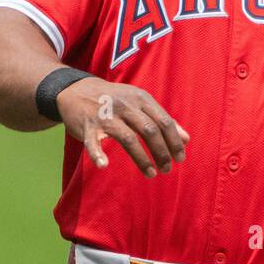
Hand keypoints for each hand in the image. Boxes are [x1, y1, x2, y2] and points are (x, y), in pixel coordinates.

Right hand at [55, 78, 188, 177]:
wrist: (76, 89)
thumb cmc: (115, 99)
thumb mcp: (140, 102)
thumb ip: (162, 119)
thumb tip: (186, 139)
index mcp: (140, 99)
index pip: (164, 121)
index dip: (174, 141)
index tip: (180, 158)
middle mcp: (125, 105)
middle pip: (149, 130)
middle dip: (161, 152)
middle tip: (167, 169)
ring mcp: (105, 115)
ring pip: (128, 138)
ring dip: (142, 159)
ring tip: (151, 174)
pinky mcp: (87, 126)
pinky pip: (93, 142)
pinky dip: (97, 154)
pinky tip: (104, 165)